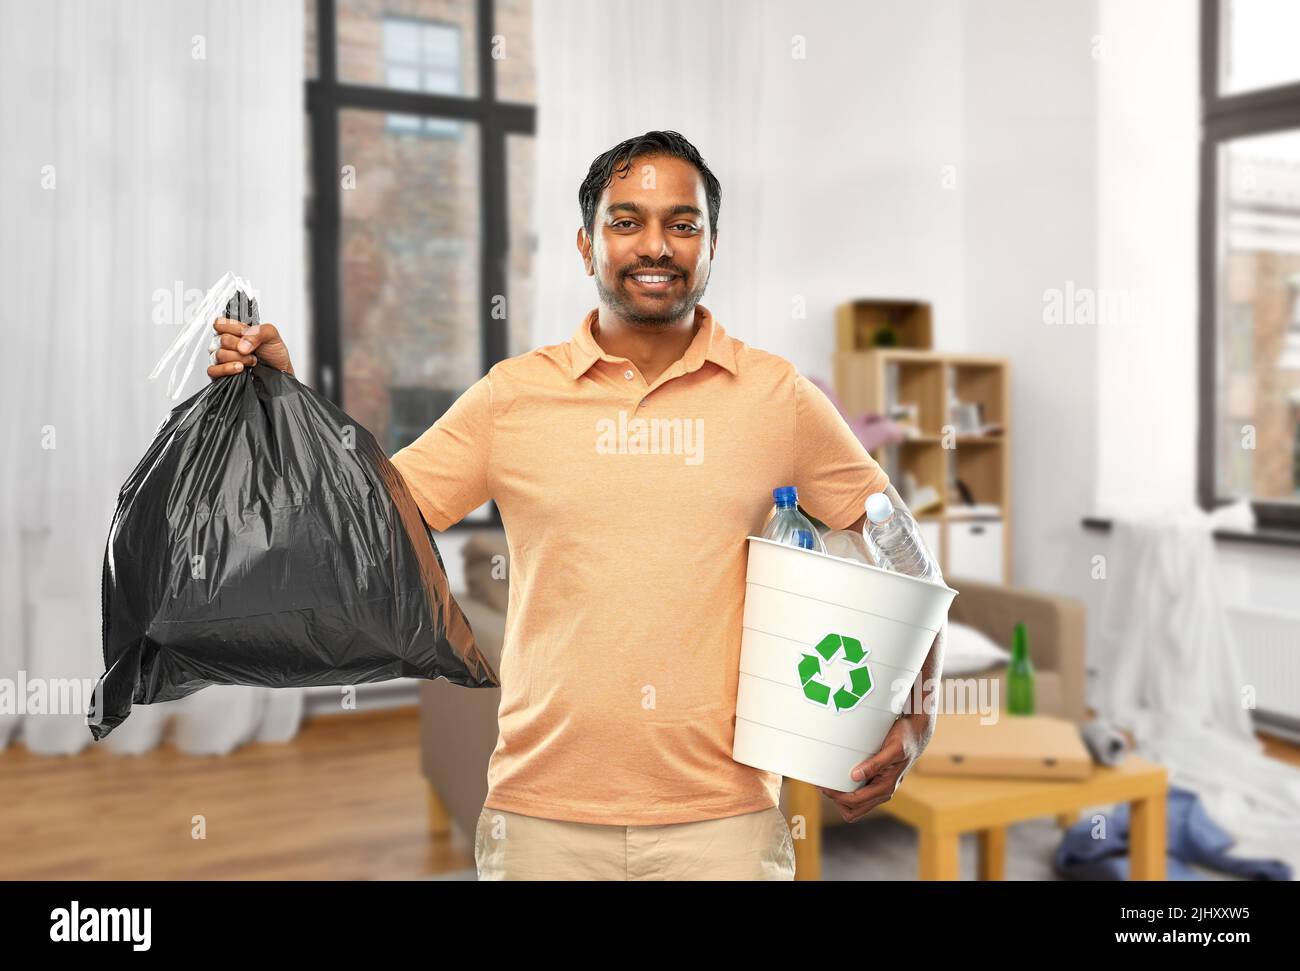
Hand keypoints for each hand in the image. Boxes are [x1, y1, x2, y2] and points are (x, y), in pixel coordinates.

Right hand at [206, 317, 293, 379]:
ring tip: (251, 360)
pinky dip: (226, 368)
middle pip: (221, 340)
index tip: (245, 334)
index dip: (234, 328)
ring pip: (218, 354)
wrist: (279, 372)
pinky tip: (239, 367)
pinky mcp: (221, 373)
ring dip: (238, 358)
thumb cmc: (273, 354)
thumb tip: (242, 345)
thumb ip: (257, 332)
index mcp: (234, 331)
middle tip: (252, 350)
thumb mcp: (271, 335)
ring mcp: (223, 359)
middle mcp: (226, 344)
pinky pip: (213, 370)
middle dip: (239, 345)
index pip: (220, 323)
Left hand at [818, 714, 932, 821]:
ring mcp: (880, 788)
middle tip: (822, 786)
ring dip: (840, 799)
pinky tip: (838, 779)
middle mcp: (883, 791)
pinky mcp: (877, 782)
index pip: (856, 801)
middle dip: (836, 800)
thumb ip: (876, 764)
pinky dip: (846, 792)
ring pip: (856, 806)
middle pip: (854, 810)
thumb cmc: (905, 739)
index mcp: (886, 786)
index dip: (837, 797)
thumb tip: (855, 776)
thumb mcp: (892, 748)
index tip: (823, 786)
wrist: (916, 734)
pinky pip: (859, 795)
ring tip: (827, 784)